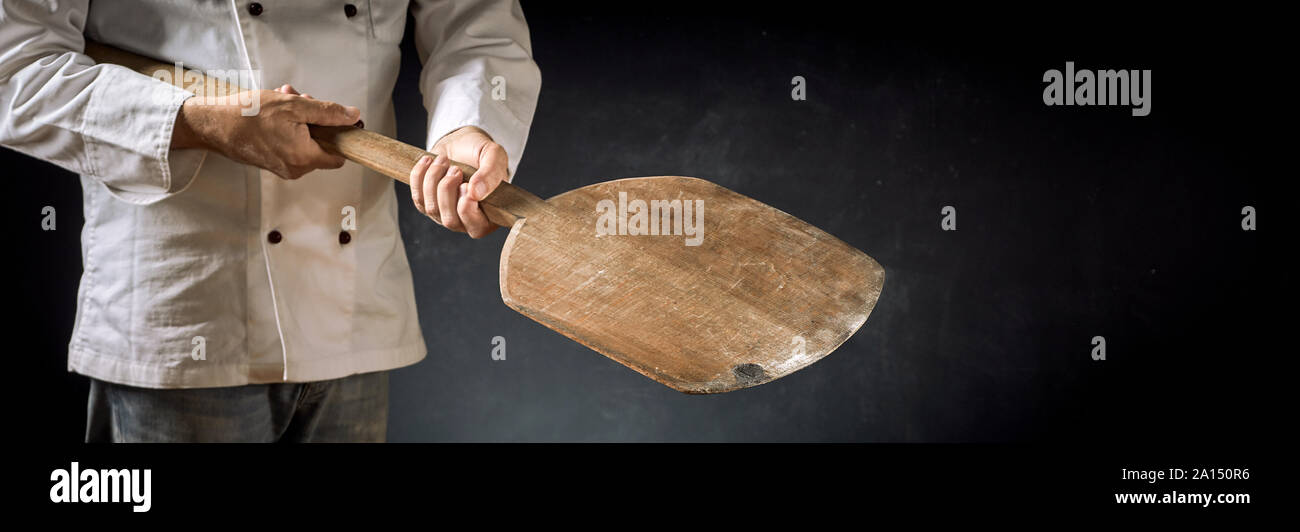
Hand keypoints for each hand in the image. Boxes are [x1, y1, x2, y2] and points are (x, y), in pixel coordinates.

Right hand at [171, 84, 358, 178]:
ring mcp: (281, 167)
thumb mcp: (295, 105)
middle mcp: (295, 169)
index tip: (334, 119)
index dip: (339, 136)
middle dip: (313, 118)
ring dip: (297, 118)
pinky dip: (286, 127)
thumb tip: (353, 116)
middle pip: (319, 144)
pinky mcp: (270, 162)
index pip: (338, 156)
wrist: (213, 124)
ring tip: (282, 98)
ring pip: (303, 141)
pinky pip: (288, 144)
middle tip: (299, 97)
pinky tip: (273, 110)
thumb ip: (328, 112)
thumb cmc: (249, 115)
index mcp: (304, 158)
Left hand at [409, 126, 509, 237]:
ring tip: (444, 160)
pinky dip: (419, 176)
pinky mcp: (427, 205)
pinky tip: (429, 161)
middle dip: (448, 190)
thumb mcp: (495, 156)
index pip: (477, 228)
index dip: (467, 209)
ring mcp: (444, 215)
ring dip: (434, 179)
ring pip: (432, 209)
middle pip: (450, 220)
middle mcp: (466, 221)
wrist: (462, 143)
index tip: (466, 184)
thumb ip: (492, 173)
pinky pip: (418, 198)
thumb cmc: (481, 153)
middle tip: (456, 169)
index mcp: (490, 215)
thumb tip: (475, 193)